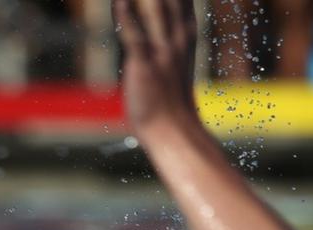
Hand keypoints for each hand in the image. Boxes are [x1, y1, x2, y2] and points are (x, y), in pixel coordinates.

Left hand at [114, 0, 198, 138]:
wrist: (175, 134)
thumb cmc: (172, 107)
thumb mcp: (172, 69)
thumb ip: (166, 48)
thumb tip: (156, 39)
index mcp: (185, 37)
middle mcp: (177, 39)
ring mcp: (163, 52)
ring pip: (156, 7)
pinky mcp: (145, 65)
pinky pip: (135, 35)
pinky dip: (127, 14)